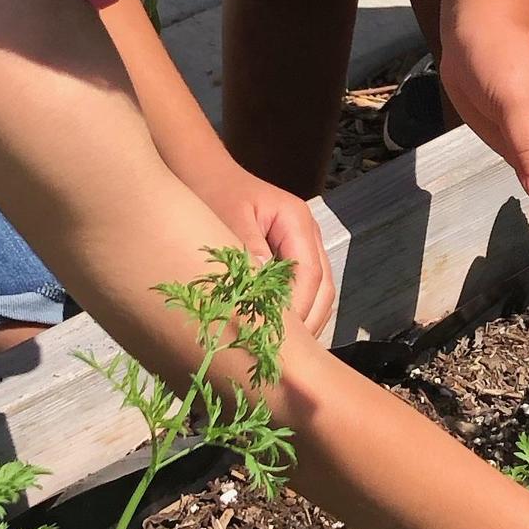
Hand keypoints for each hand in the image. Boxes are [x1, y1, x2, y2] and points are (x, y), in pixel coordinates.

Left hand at [208, 164, 337, 340]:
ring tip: (285, 352)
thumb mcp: (228, 218)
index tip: (278, 335)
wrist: (204, 173)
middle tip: (285, 354)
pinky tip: (279, 333)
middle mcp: (308, 234)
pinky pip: (304, 289)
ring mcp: (303, 246)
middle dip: (309, 321)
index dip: (298, 307)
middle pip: (323, 286)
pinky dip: (298, 312)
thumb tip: (261, 290)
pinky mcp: (291, 257)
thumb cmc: (213, 192)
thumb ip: (247, 250)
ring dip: (307, 321)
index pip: (309, 273)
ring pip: (319, 291)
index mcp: (296, 221)